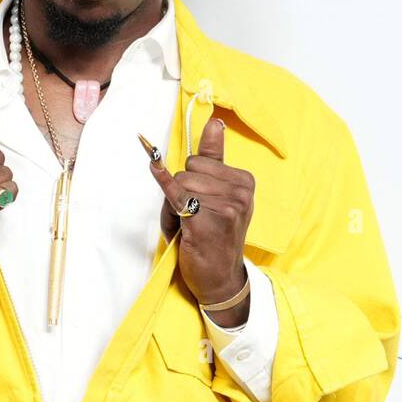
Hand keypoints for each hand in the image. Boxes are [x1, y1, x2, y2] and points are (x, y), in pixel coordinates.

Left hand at [143, 116, 253, 324]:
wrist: (220, 279)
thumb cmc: (214, 236)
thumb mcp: (218, 194)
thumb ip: (214, 159)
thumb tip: (215, 122)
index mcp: (244, 181)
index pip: (201, 160)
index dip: (192, 180)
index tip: (202, 199)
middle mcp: (240, 192)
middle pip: (188, 170)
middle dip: (181, 191)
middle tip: (193, 217)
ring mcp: (225, 206)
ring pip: (178, 184)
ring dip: (174, 206)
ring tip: (190, 226)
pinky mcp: (206, 220)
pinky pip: (175, 195)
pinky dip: (163, 188)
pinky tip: (157, 175)